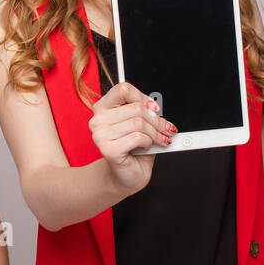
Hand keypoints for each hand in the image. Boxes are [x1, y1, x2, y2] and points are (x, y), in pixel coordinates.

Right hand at [88, 81, 177, 195]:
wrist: (126, 174)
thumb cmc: (133, 148)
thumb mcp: (140, 124)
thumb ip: (145, 111)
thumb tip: (156, 106)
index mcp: (102, 108)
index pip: (123, 89)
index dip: (142, 97)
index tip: (154, 109)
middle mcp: (98, 120)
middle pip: (136, 108)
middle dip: (156, 120)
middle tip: (166, 129)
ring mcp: (100, 135)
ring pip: (139, 123)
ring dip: (155, 133)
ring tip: (158, 140)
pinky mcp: (108, 149)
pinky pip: (137, 137)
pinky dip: (148, 142)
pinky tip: (145, 147)